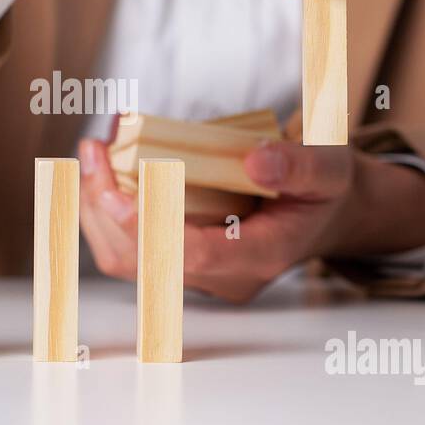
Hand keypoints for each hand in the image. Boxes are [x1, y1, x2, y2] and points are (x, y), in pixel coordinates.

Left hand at [78, 137, 424, 303]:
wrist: (328, 214)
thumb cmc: (327, 189)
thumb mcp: (330, 168)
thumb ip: (299, 166)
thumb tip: (256, 161)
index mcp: (260, 256)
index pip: (189, 256)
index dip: (146, 226)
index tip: (113, 189)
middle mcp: (223, 277)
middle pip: (141, 260)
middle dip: (104, 206)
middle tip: (94, 147)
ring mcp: (199, 275)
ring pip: (124, 258)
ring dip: (96, 206)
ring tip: (95, 149)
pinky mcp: (180, 262)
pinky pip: (128, 247)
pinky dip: (106, 208)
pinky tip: (104, 165)